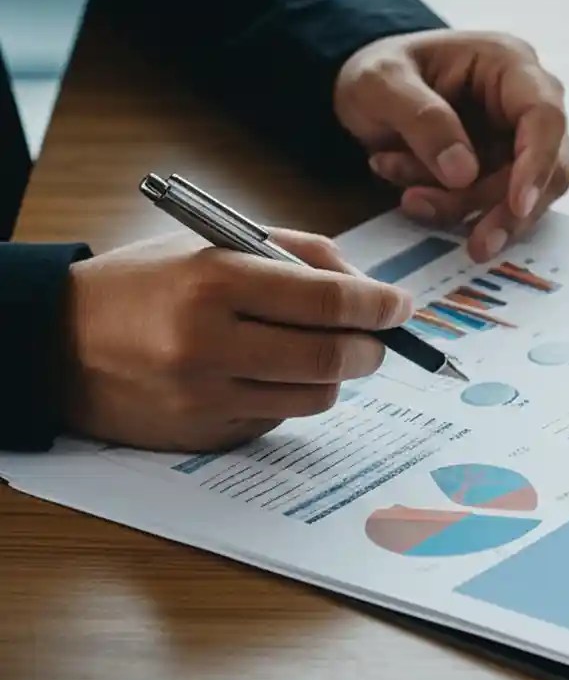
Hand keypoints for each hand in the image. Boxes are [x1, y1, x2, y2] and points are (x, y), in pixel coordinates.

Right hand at [62, 230, 413, 451]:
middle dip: (371, 347)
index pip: (326, 299)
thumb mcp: (215, 244)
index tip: (401, 306)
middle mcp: (207, 344)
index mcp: (213, 282)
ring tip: (322, 350)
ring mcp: (204, 398)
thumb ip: (299, 256)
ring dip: (337, 374)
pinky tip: (268, 373)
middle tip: (378, 337)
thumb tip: (371, 290)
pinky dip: (292, 395)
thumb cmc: (149, 284)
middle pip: (330, 356)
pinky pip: (279, 417)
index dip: (378, 304)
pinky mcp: (203, 435)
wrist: (57, 342)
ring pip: (315, 395)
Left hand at [334, 29, 568, 261]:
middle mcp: (525, 102)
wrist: (367, 88)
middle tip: (475, 245)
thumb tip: (464, 173)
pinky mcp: (502, 171)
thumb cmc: (376, 71)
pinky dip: (454, 209)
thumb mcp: (380, 82)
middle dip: (506, 209)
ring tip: (411, 200)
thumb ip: (421, 119)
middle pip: (546, 166)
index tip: (518, 206)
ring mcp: (517, 140)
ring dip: (470, 210)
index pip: (545, 116)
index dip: (538, 163)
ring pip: (522, 195)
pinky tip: (413, 195)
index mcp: (509, 64)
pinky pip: (493, 205)